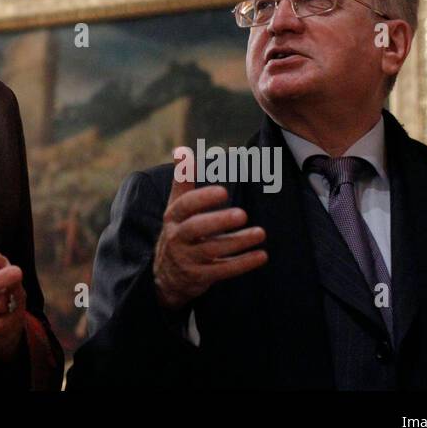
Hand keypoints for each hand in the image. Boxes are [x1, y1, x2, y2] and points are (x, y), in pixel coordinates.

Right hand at [153, 152, 267, 310]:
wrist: (165, 275)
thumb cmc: (178, 231)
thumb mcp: (176, 206)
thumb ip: (183, 179)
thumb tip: (181, 150)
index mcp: (173, 216)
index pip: (185, 205)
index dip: (203, 198)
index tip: (223, 191)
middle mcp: (177, 237)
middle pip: (196, 228)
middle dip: (218, 221)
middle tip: (242, 214)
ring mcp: (187, 259)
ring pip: (212, 250)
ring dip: (238, 242)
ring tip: (260, 233)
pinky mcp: (200, 277)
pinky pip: (222, 271)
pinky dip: (242, 263)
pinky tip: (261, 255)